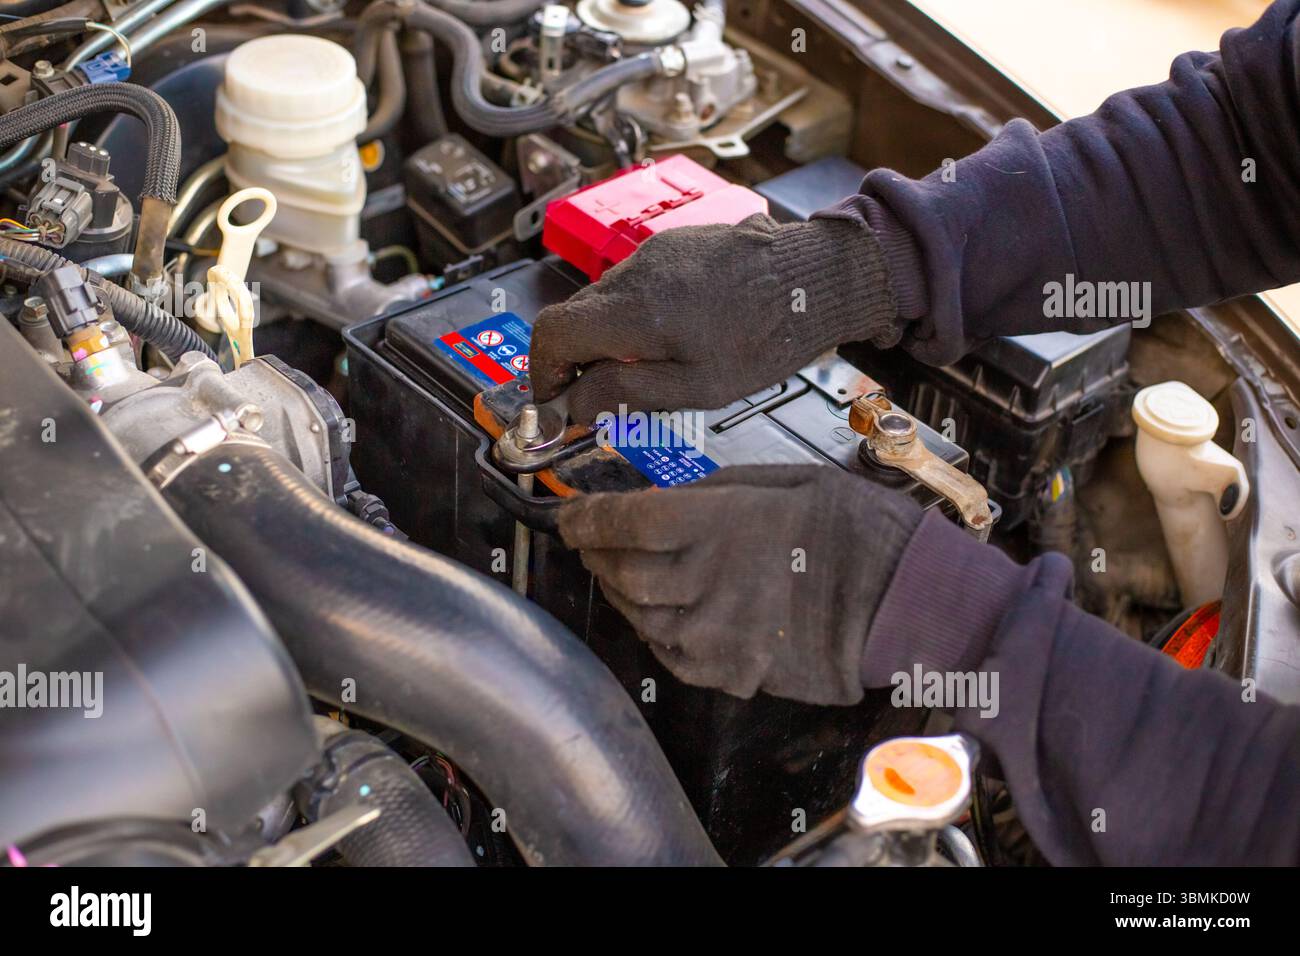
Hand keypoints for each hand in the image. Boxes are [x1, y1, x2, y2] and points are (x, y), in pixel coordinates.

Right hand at [530, 214, 901, 422]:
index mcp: (632, 311)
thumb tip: (574, 404)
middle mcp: (633, 272)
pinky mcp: (674, 244)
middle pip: (576, 317)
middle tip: (607, 394)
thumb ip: (625, 393)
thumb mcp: (695, 388)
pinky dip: (638, 312)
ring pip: (607, 300)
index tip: (558, 397)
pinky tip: (678, 332)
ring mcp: (653, 252)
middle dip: (581, 360)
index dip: (544, 370)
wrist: (813, 280)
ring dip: (612, 336)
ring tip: (655, 364)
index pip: (551, 333)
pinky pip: (637, 282)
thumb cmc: (763, 338)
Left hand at [556, 464, 922, 704]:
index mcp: (721, 522)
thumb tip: (670, 499)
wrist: (907, 603)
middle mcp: (707, 579)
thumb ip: (721, 488)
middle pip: (623, 569)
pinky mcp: (732, 671)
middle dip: (596, 552)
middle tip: (589, 540)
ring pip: (639, 615)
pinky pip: (670, 655)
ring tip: (620, 574)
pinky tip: (659, 614)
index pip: (625, 521)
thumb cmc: (859, 532)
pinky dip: (653, 633)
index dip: (587, 519)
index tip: (571, 517)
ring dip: (620, 592)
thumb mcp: (790, 478)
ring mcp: (716, 632)